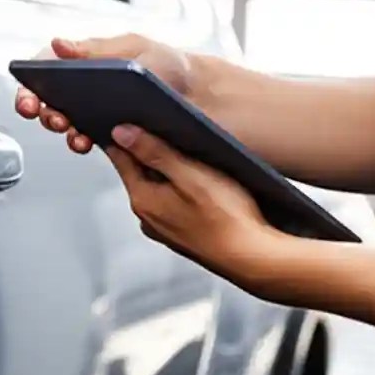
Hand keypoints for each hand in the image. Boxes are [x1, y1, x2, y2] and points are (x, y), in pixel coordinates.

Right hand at [15, 34, 196, 153]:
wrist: (201, 95)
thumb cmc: (170, 64)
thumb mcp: (134, 48)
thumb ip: (95, 49)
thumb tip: (59, 45)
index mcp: (87, 62)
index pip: (46, 69)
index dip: (31, 84)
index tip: (30, 97)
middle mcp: (86, 87)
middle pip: (49, 99)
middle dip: (44, 111)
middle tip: (54, 116)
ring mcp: (96, 112)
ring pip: (65, 123)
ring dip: (63, 130)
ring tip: (74, 133)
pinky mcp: (109, 133)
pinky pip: (86, 139)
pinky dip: (81, 142)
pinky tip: (88, 142)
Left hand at [104, 123, 294, 290]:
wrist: (255, 259)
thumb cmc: (228, 218)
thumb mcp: (190, 174)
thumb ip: (154, 152)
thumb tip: (120, 133)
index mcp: (142, 200)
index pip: (120, 157)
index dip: (126, 134)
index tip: (135, 115)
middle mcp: (147, 217)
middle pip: (139, 171)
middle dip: (152, 151)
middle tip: (176, 132)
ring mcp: (164, 229)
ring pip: (159, 187)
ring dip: (172, 171)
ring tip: (197, 159)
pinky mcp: (183, 235)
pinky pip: (174, 203)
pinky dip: (184, 190)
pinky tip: (206, 185)